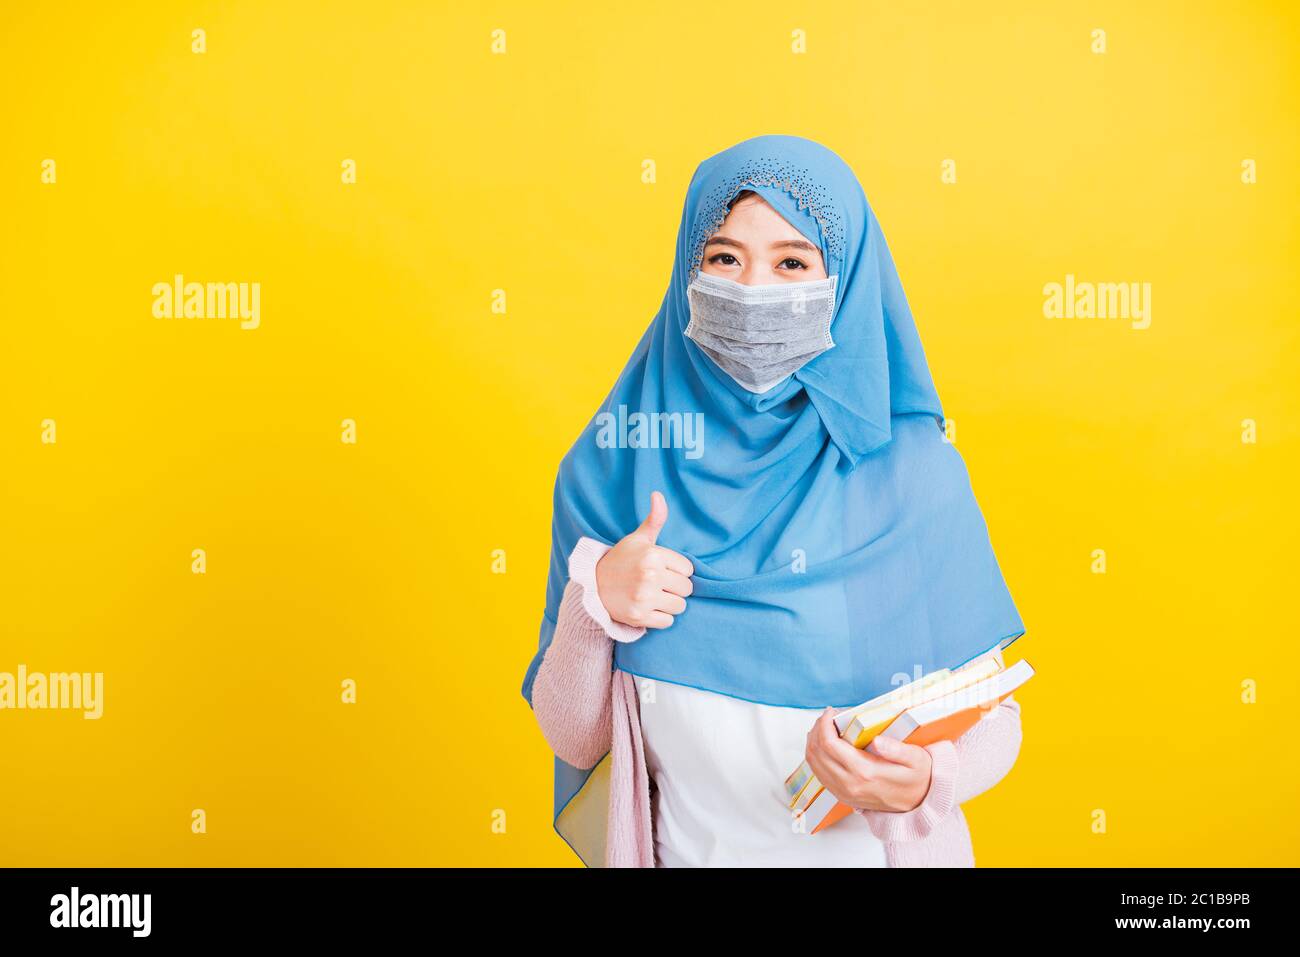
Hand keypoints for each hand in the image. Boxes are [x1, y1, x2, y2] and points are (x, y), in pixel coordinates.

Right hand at [595, 491, 693, 628]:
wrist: (593, 587)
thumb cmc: (621, 560)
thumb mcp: (637, 539)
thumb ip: (654, 519)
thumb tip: (658, 494)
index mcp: (652, 555)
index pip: (688, 569)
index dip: (678, 570)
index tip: (663, 569)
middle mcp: (649, 576)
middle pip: (686, 588)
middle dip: (676, 587)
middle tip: (659, 584)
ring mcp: (644, 598)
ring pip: (680, 606)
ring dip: (670, 603)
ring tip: (654, 596)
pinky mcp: (639, 617)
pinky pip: (668, 622)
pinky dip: (661, 618)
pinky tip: (648, 608)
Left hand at [804, 708, 933, 812]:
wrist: (919, 805)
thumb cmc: (917, 778)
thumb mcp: (916, 759)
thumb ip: (897, 749)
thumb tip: (877, 740)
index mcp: (865, 772)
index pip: (829, 745)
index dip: (824, 724)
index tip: (831, 712)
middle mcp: (849, 784)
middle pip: (816, 753)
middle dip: (816, 730)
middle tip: (827, 717)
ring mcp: (843, 793)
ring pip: (814, 765)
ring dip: (813, 742)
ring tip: (823, 727)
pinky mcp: (842, 796)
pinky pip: (819, 775)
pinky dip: (816, 757)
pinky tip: (824, 745)